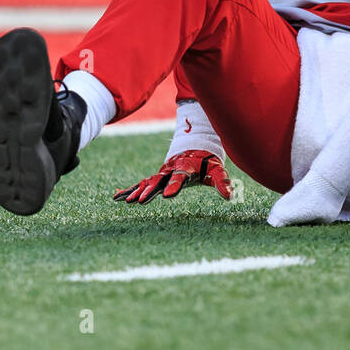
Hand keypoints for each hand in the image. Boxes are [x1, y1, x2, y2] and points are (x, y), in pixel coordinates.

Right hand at [114, 151, 233, 203]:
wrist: (195, 147)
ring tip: (127, 202)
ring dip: (137, 191)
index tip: (168, 196)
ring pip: (148, 183)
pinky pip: (141, 184)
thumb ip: (222, 182)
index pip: (179, 178)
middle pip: (159, 181)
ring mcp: (162, 173)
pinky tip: (117, 197)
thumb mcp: (216, 170)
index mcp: (185, 168)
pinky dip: (130, 189)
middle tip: (140, 201)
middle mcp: (170, 170)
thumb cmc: (207, 161)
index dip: (174, 186)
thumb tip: (232, 196)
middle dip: (150, 191)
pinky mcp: (157, 177)